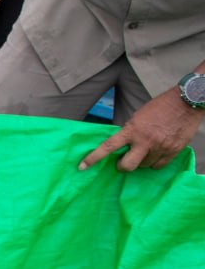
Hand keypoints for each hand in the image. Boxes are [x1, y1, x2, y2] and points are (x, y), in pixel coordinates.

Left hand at [79, 87, 204, 171]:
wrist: (187, 102)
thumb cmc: (160, 107)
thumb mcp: (138, 116)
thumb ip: (129, 132)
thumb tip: (121, 146)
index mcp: (132, 130)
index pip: (108, 146)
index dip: (94, 158)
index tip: (82, 167)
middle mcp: (145, 141)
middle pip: (127, 166)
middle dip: (122, 166)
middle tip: (122, 162)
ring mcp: (160, 147)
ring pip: (143, 166)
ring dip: (141, 162)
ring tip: (145, 150)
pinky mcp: (174, 151)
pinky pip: (158, 166)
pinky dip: (154, 163)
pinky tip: (156, 153)